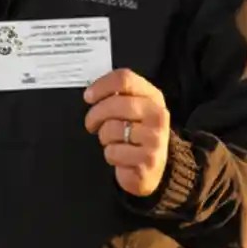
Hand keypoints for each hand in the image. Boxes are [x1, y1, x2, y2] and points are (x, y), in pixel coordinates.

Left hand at [83, 69, 170, 196]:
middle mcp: (157, 115)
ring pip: (112, 129)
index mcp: (153, 97)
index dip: (101, 86)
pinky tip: (120, 156)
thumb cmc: (136, 136)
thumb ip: (117, 96)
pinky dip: (110, 155)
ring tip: (112, 141)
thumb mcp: (133, 110)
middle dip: (95, 115)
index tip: (89, 96)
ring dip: (104, 137)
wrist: (151, 168)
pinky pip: (114, 152)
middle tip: (92, 123)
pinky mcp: (148, 159)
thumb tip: (93, 91)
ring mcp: (155, 138)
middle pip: (115, 103)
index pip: (124, 79)